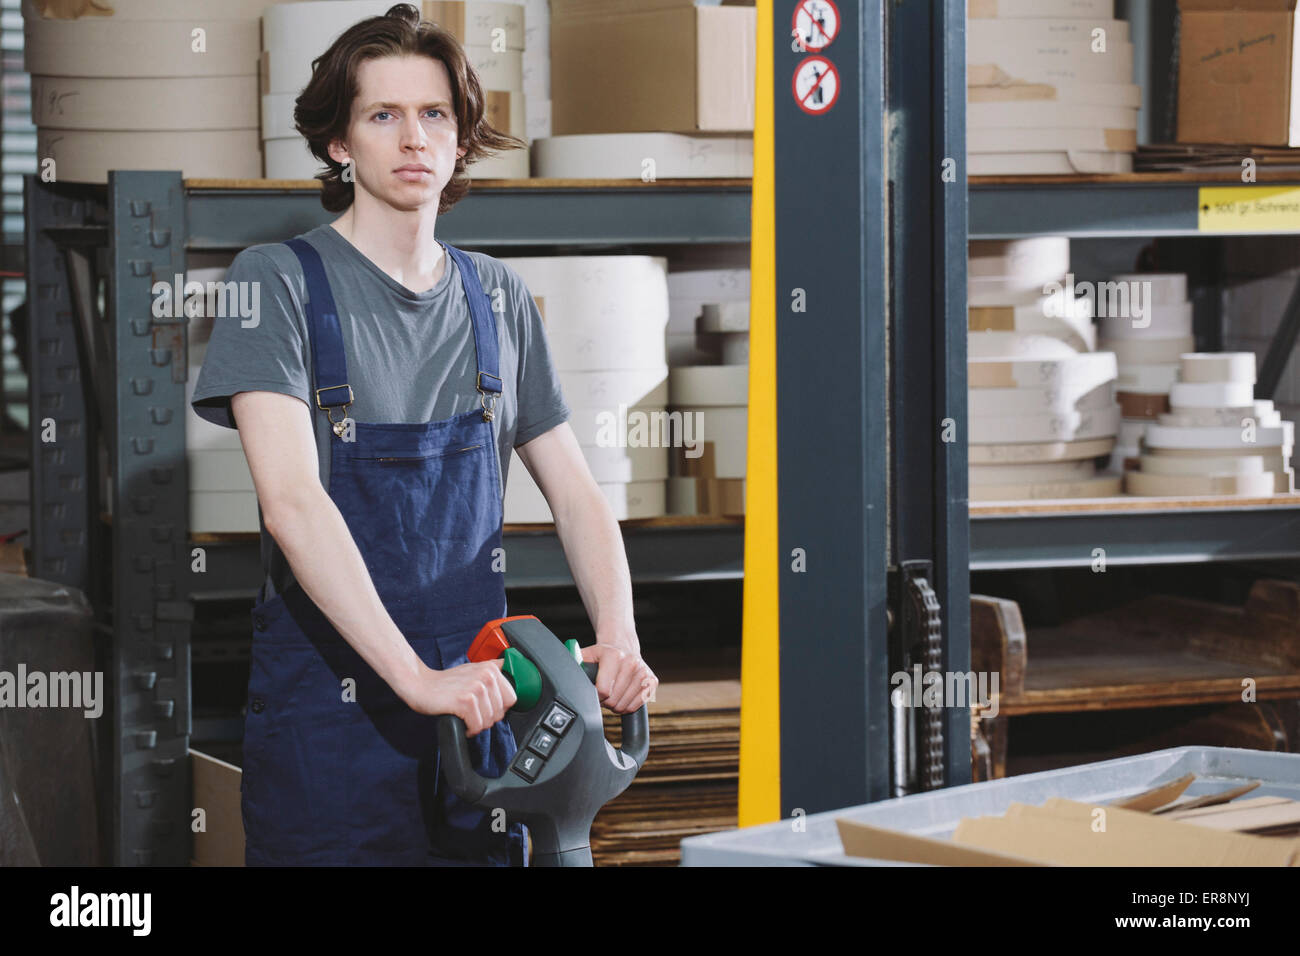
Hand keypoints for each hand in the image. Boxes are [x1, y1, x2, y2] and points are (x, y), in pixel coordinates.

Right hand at [402, 659, 516, 735]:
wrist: (420, 684)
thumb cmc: (446, 682)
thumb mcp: (474, 670)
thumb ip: (493, 671)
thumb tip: (513, 672)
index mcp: (491, 668)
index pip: (511, 698)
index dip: (499, 707)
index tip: (487, 708)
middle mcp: (486, 676)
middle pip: (501, 712)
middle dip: (487, 718)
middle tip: (473, 714)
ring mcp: (476, 688)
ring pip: (489, 720)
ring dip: (477, 724)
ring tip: (466, 717)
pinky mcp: (465, 701)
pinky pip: (477, 725)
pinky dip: (470, 729)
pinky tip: (462, 722)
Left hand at [580, 643, 657, 714]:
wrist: (623, 645)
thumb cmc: (603, 654)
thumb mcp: (588, 654)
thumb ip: (576, 662)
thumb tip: (565, 671)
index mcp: (614, 655)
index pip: (603, 690)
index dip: (595, 696)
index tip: (594, 692)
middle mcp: (631, 662)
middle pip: (613, 700)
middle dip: (605, 701)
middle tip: (603, 694)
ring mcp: (643, 672)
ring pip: (624, 705)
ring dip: (615, 705)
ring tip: (612, 694)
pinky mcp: (652, 681)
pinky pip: (636, 705)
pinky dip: (627, 706)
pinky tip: (622, 696)